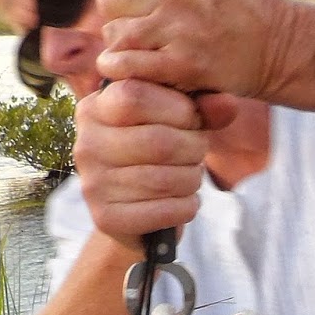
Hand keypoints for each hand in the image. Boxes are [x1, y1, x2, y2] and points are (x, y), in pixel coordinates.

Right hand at [73, 78, 214, 256]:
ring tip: (192, 177)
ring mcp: (92, 184)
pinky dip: (187, 207)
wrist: (135, 217)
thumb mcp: (173, 123)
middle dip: (193, 147)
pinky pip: (163, 211)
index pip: (134, 96)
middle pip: (156, 141)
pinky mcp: (106, 218)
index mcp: (95, 109)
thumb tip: (228, 105)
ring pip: (163, 179)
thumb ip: (200, 109)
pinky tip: (187, 202)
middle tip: (198, 152)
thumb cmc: (155, 158)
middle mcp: (86, 145)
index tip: (191, 119)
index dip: (176, 108)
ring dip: (192, 179)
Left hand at [92, 0, 300, 102]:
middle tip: (150, 17)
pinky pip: (125, 65)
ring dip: (128, 42)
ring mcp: (180, 25)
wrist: (280, 45)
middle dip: (124, 10)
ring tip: (155, 41)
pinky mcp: (182, 65)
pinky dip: (127, 69)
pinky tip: (145, 63)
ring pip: (114, 34)